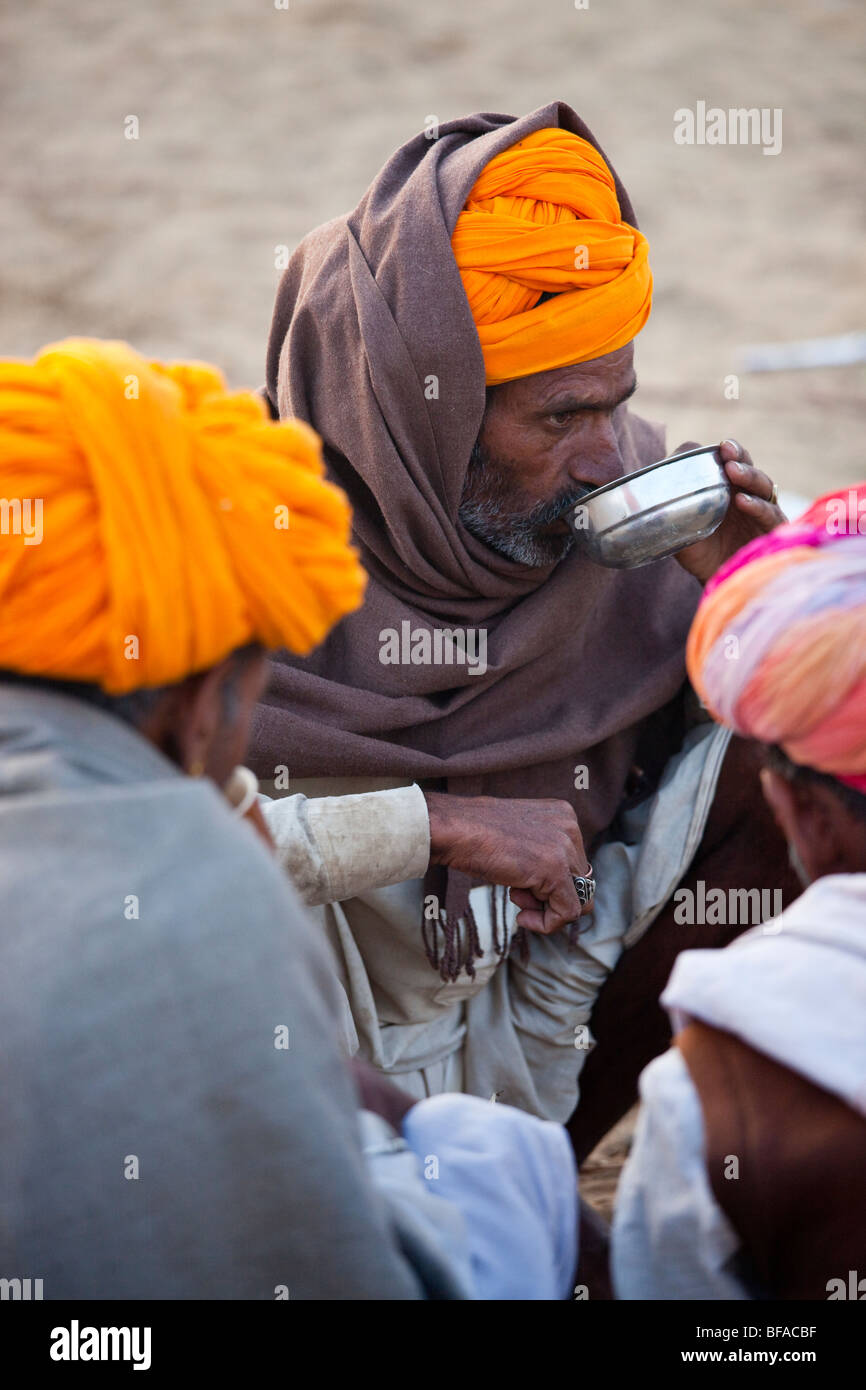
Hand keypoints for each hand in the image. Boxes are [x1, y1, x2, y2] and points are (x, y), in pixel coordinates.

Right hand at [423, 792, 590, 934]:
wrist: (454, 829)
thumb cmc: (474, 834)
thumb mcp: (519, 838)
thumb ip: (542, 853)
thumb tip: (555, 891)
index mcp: (564, 815)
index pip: (575, 863)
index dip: (550, 883)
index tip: (522, 886)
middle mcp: (571, 828)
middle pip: (580, 882)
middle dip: (549, 896)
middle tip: (517, 895)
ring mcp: (565, 848)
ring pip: (578, 900)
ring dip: (547, 909)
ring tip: (516, 899)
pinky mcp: (556, 871)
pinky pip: (568, 912)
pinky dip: (547, 924)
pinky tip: (522, 917)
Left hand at [675, 439, 785, 585]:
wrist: (719, 587)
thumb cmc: (701, 557)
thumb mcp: (680, 533)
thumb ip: (666, 515)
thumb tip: (634, 500)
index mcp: (728, 491)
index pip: (731, 464)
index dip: (727, 453)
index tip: (718, 447)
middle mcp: (747, 497)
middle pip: (749, 469)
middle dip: (739, 456)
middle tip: (726, 449)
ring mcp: (762, 514)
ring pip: (762, 487)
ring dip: (748, 476)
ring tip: (732, 470)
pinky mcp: (773, 533)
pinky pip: (770, 515)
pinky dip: (757, 506)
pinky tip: (743, 501)